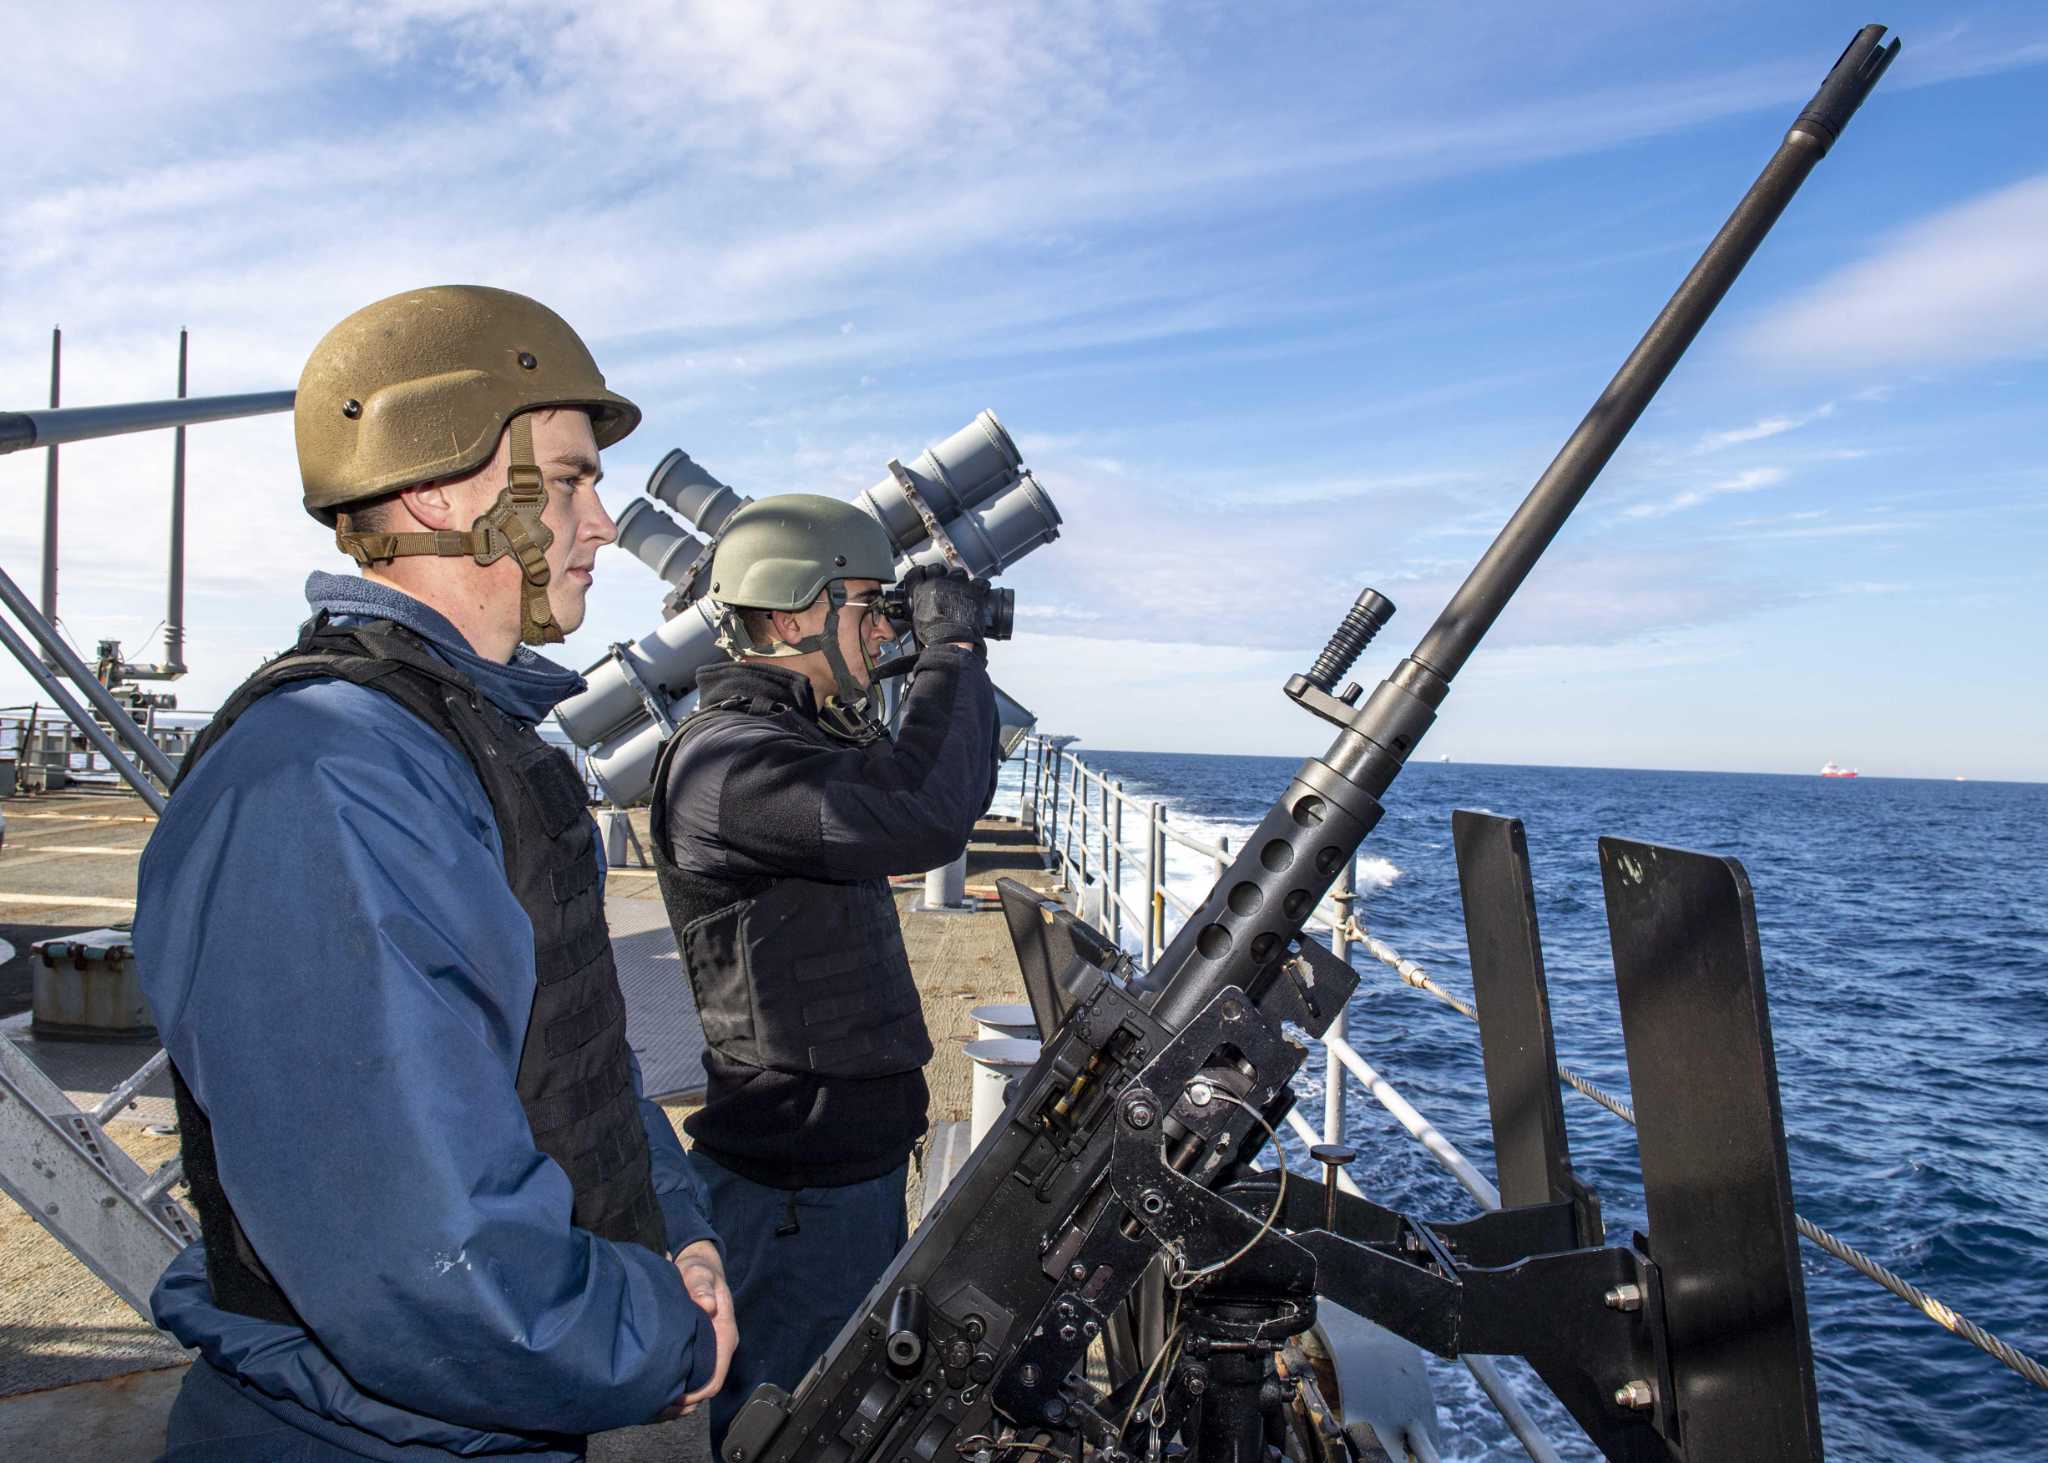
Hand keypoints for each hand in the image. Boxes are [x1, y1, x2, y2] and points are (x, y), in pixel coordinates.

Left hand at [666, 1240, 736, 1417]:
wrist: (698, 1268)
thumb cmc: (699, 1271)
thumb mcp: (700, 1273)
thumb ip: (701, 1286)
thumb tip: (706, 1304)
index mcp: (724, 1335)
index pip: (715, 1377)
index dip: (695, 1394)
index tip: (672, 1399)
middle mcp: (719, 1348)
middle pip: (706, 1387)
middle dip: (685, 1401)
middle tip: (656, 1406)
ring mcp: (709, 1350)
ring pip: (698, 1385)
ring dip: (680, 1397)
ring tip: (654, 1402)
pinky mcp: (699, 1350)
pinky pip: (691, 1377)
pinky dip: (677, 1387)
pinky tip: (659, 1389)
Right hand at [902, 564, 989, 653]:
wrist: (951, 642)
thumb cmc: (933, 635)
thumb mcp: (915, 619)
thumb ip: (916, 606)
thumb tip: (916, 603)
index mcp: (920, 590)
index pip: (916, 572)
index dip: (921, 574)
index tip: (924, 577)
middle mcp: (937, 583)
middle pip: (936, 568)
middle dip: (940, 574)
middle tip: (943, 585)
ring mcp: (956, 585)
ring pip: (957, 571)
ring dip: (959, 579)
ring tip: (960, 589)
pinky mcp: (973, 590)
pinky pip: (979, 581)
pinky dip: (980, 586)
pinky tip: (978, 591)